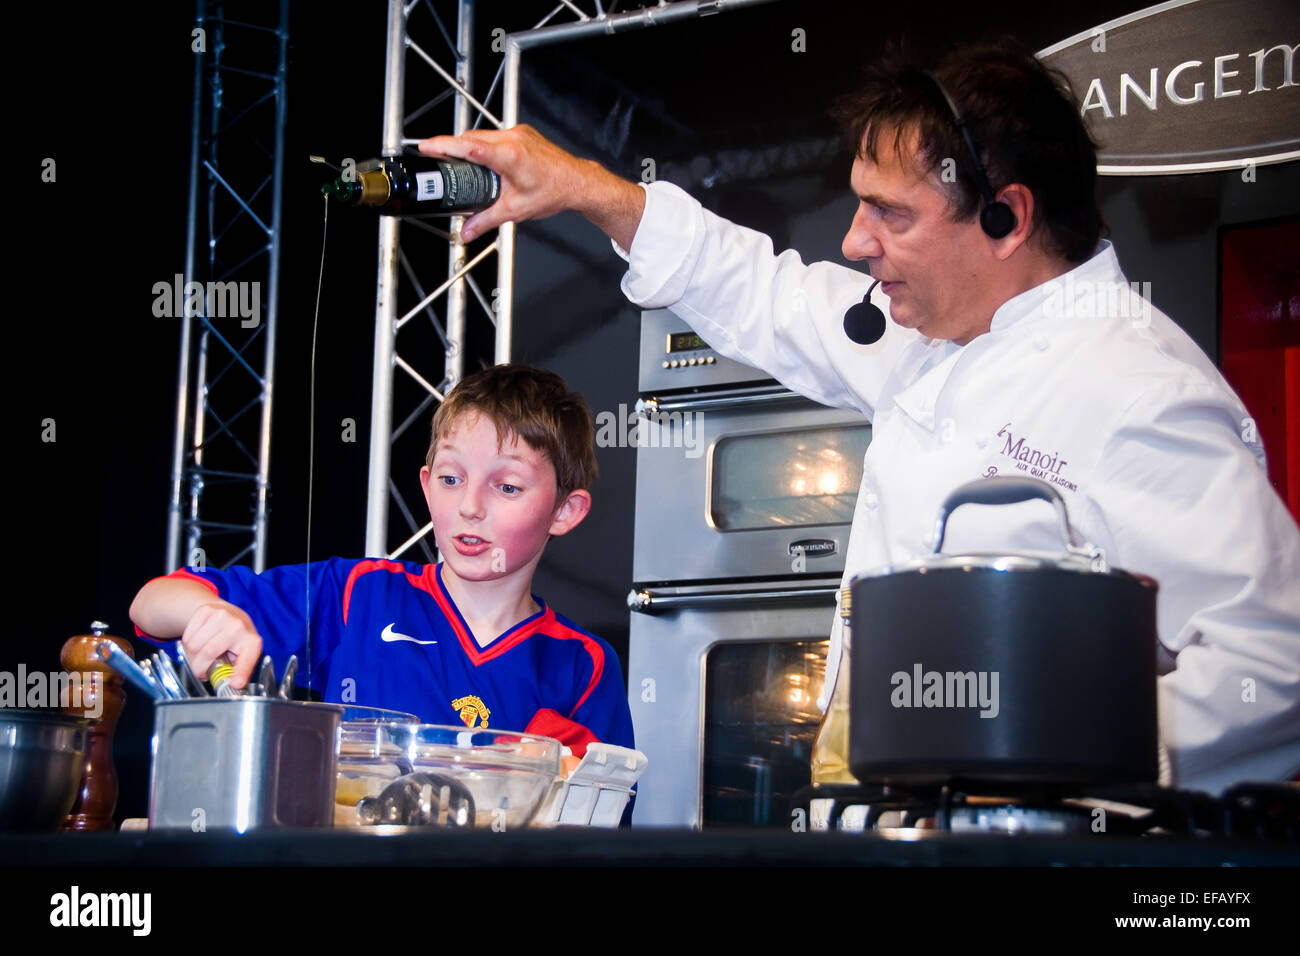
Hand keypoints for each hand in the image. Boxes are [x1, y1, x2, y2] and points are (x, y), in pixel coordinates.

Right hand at [181, 601, 262, 689]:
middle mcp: (239, 626)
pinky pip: (187, 636)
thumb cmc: (236, 640)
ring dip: (192, 657)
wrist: (229, 614)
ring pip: (193, 645)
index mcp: (252, 642)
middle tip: (200, 673)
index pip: (246, 659)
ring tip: (200, 657)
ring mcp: (222, 615)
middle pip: (208, 652)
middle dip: (199, 668)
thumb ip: (234, 671)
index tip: (235, 684)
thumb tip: (230, 686)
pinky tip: (197, 644)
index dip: (240, 673)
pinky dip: (187, 645)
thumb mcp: (242, 656)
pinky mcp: (206, 610)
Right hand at [418, 124, 643, 247]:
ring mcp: (519, 133)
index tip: (425, 146)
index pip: (468, 146)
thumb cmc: (554, 192)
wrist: (578, 183)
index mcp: (509, 155)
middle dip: (452, 148)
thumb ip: (486, 220)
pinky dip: (484, 146)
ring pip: (483, 135)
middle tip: (438, 161)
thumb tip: (467, 231)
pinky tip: (483, 161)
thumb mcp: (515, 210)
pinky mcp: (523, 134)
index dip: (443, 145)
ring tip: (459, 164)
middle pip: (471, 138)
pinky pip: (496, 135)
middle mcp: (513, 139)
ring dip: (469, 147)